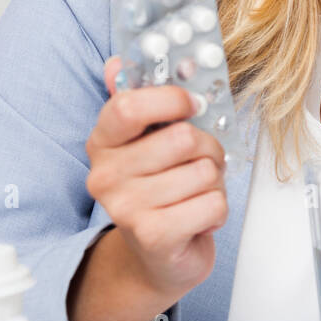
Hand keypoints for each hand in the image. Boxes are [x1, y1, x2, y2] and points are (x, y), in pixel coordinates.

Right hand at [83, 57, 227, 301]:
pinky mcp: (153, 236)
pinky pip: (212, 204)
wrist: (157, 259)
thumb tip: (118, 61)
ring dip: (215, 183)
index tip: (192, 104)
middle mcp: (106, 175)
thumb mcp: (147, 145)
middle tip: (202, 164)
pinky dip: (218, 210)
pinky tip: (199, 218)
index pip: (129, 105)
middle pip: (183, 139)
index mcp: (103, 143)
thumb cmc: (161, 193)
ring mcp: (126, 208)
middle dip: (209, 150)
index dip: (171, 99)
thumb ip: (139, 102)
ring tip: (196, 195)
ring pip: (205, 172)